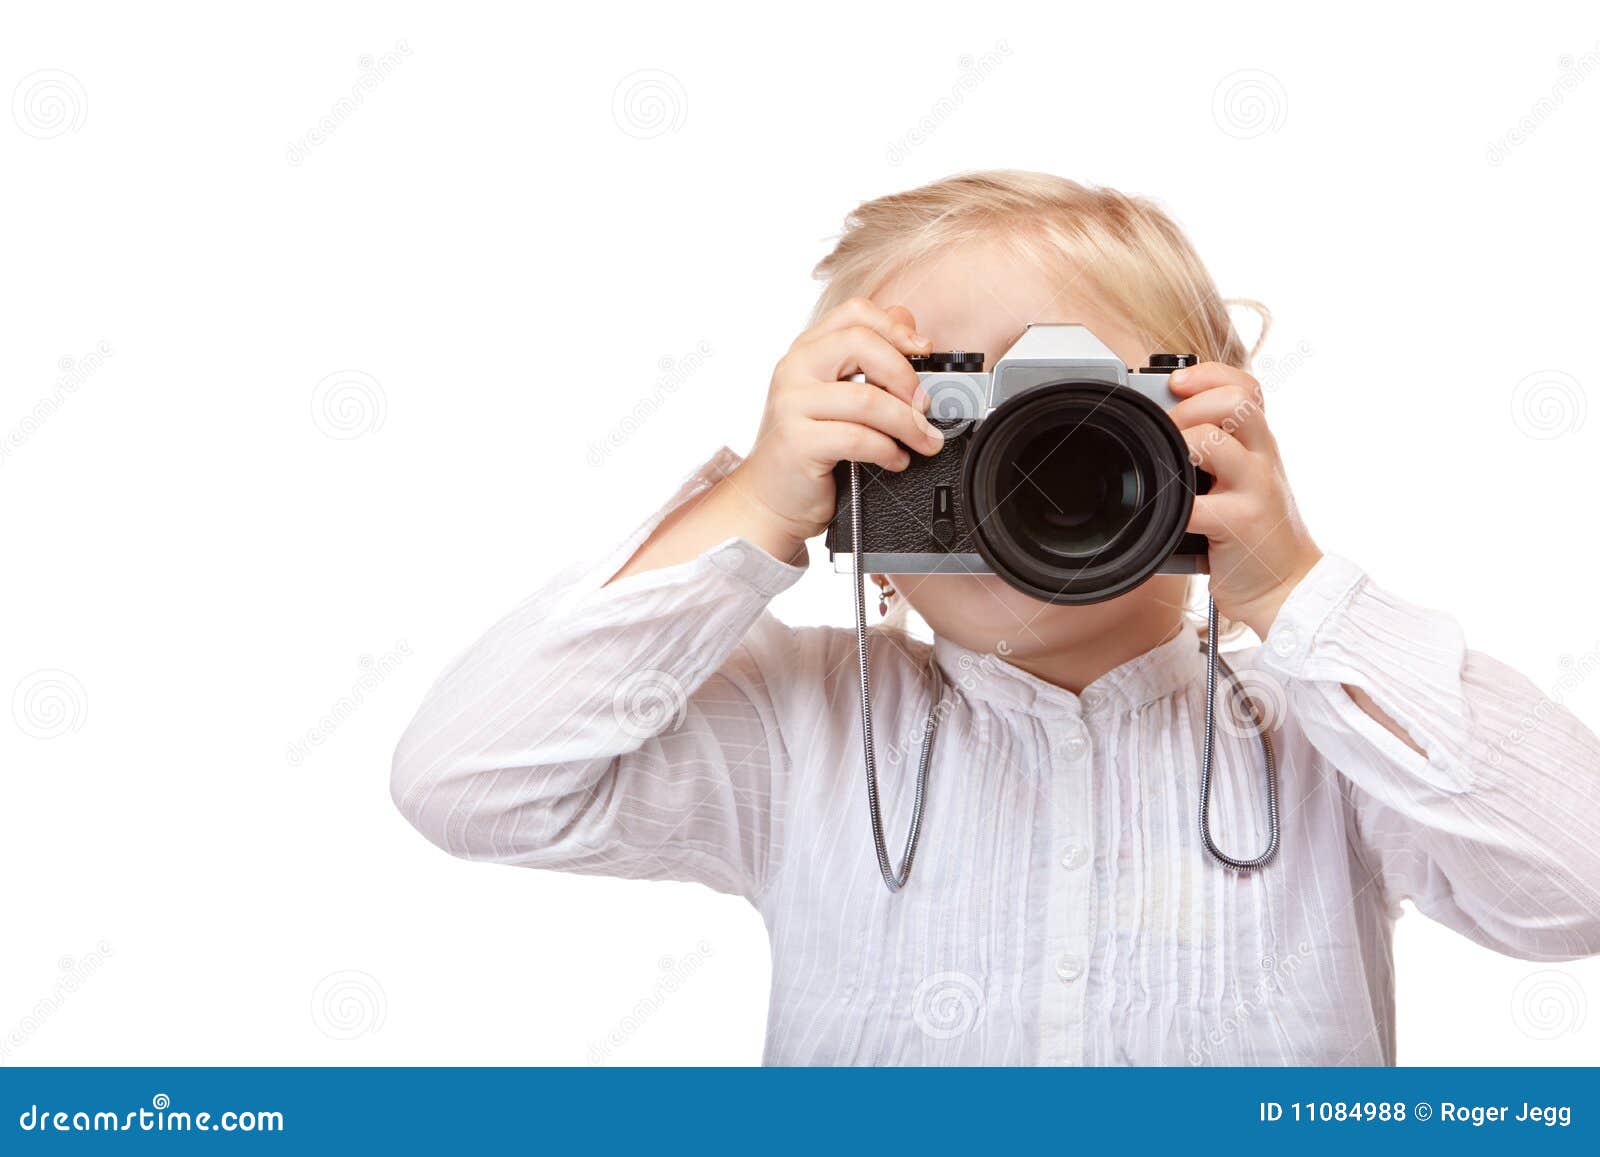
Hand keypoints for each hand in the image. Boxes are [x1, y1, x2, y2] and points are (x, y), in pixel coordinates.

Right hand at [722, 297, 945, 560]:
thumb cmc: (808, 447)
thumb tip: (906, 321)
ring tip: (923, 440)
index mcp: (807, 350)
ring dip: (908, 423)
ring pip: (867, 398)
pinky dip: (888, 450)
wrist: (770, 498)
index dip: (896, 328)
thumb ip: (867, 358)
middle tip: (924, 404)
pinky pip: (858, 439)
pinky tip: (896, 459)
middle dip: (905, 375)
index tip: (924, 352)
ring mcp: (791, 404)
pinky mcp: (797, 441)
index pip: (855, 313)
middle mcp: (795, 369)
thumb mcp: (837, 395)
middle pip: (862, 343)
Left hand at [1167, 362, 1321, 636]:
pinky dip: (1172, 505)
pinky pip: (1197, 504)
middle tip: (1169, 432)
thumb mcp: (1240, 484)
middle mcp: (1262, 459)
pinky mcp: (1242, 523)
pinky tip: (1163, 513)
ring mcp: (1255, 489)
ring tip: (1169, 469)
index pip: (1245, 385)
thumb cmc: (1252, 534)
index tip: (1175, 383)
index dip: (1209, 374)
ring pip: (1215, 440)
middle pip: (1234, 401)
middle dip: (1189, 407)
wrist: (1288, 587)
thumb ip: (1213, 458)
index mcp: (1258, 445)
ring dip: (1180, 445)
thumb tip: (1156, 434)